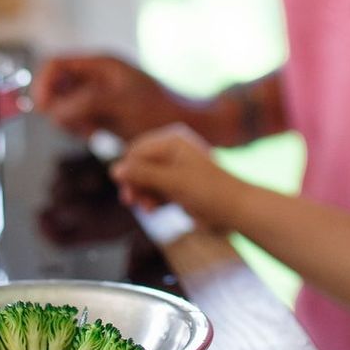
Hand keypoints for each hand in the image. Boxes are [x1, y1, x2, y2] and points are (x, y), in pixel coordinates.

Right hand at [33, 54, 196, 141]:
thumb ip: (84, 103)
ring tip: (92, 130)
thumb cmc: (159, 111)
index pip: (55, 64)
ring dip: (69, 120)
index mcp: (101, 63)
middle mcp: (97, 75)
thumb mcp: (120, 104)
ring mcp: (99, 94)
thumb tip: (52, 111)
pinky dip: (79, 127)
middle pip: (55, 86)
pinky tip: (96, 134)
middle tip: (79, 125)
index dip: (43, 84)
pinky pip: (77, 118)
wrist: (188, 125)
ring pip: (64, 104)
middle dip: (58, 107)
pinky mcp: (103, 112)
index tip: (43, 109)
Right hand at [109, 124, 247, 229]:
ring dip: (143, 194)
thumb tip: (113, 169)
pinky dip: (153, 199)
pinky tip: (155, 209)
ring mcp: (175, 167)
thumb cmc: (209, 191)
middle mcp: (172, 150)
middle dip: (135, 184)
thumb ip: (143, 174)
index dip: (129, 171)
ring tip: (148, 209)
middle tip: (132, 202)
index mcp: (173, 140)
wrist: (236, 209)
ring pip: (146, 178)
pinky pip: (156, 188)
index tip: (128, 193)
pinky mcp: (178, 184)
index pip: (137, 150)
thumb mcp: (172, 181)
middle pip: (139, 164)